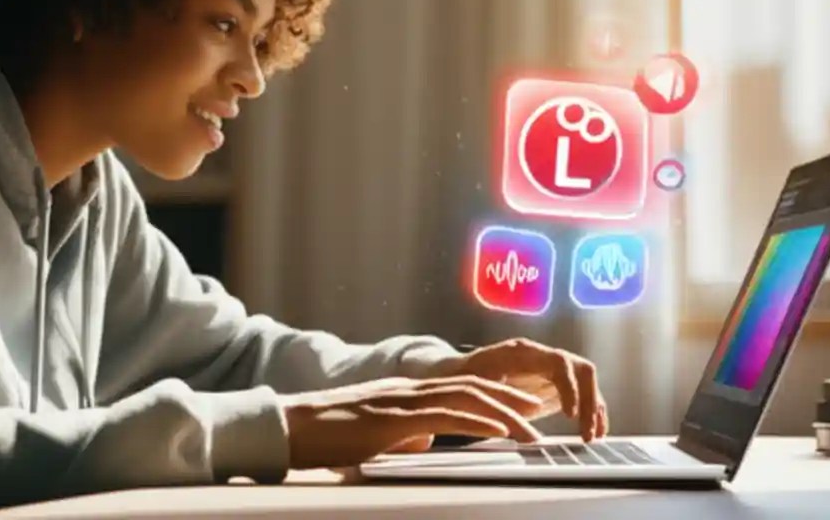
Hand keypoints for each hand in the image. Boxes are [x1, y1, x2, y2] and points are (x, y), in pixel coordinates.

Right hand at [281, 375, 545, 468]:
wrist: (289, 427)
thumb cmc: (326, 436)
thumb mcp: (374, 434)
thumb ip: (402, 433)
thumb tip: (423, 442)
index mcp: (405, 392)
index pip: (460, 387)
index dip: (494, 395)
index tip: (522, 408)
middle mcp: (408, 389)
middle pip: (471, 387)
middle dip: (509, 398)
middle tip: (539, 411)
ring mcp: (401, 401)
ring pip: (464, 398)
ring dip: (502, 413)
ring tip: (529, 430)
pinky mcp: (392, 419)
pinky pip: (443, 417)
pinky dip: (475, 423)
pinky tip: (496, 432)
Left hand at [427, 338, 608, 441]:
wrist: (458, 373)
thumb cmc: (464, 378)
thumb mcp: (477, 386)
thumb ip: (498, 398)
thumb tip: (519, 419)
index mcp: (524, 352)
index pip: (560, 362)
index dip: (569, 387)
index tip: (570, 414)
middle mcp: (543, 357)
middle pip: (581, 370)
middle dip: (589, 401)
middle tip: (587, 431)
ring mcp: (551, 370)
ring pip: (586, 383)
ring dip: (594, 409)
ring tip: (593, 437)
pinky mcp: (554, 385)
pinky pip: (581, 394)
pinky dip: (590, 412)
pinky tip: (593, 432)